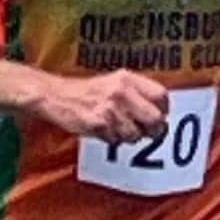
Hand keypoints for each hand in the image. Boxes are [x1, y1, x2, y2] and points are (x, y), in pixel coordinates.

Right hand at [39, 70, 169, 143]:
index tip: (158, 115)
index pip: (161, 95)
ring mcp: (111, 108)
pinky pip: (116, 140)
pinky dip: (112, 140)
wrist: (56, 96)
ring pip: (136, 135)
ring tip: (117, 128)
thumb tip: (158, 112)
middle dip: (153, 130)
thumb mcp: (114, 82)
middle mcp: (122, 91)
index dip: (162, 110)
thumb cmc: (86, 92)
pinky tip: (104, 130)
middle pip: (155, 118)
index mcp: (127, 78)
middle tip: (147, 132)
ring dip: (129, 137)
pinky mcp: (99, 124)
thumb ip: (136, 93)